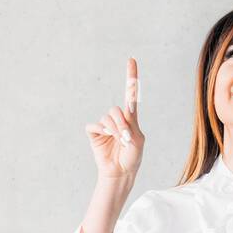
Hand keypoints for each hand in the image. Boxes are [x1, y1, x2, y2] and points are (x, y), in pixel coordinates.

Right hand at [84, 57, 144, 179]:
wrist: (120, 172)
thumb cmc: (132, 157)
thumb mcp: (137, 141)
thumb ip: (130, 128)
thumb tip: (116, 122)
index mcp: (130, 118)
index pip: (130, 94)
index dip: (131, 76)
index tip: (131, 59)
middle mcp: (117, 119)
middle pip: (116, 110)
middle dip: (121, 123)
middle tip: (125, 137)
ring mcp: (105, 125)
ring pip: (107, 118)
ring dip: (114, 129)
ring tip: (118, 141)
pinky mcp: (94, 133)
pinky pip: (94, 126)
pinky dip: (101, 131)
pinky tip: (105, 138)